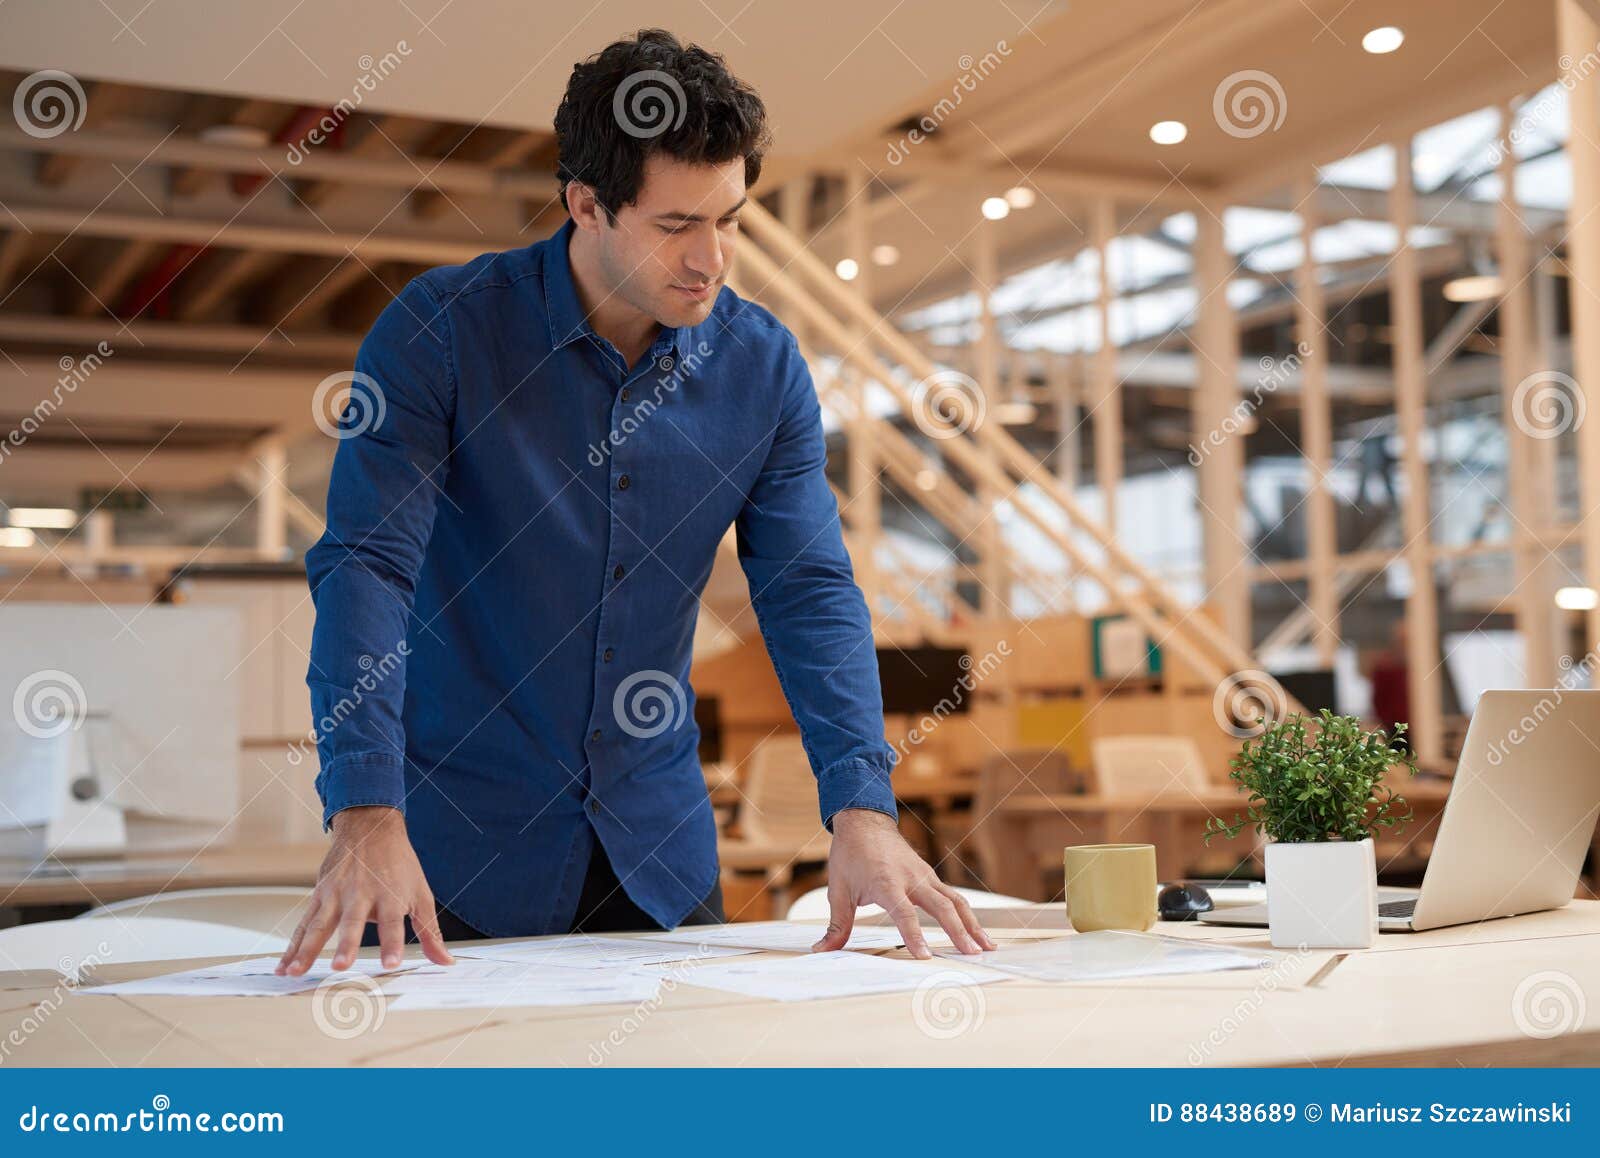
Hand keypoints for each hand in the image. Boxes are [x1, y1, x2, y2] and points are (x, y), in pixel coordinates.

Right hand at [275, 806, 453, 974]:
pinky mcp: (319, 895)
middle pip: (352, 923)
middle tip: (341, 966)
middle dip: (346, 944)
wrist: (370, 826)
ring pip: (318, 925)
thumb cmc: (399, 865)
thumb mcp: (421, 893)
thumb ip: (430, 931)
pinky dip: (291, 946)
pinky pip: (303, 925)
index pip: (393, 923)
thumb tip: (447, 963)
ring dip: (306, 949)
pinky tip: (283, 967)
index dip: (393, 943)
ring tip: (296, 972)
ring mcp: (336, 894)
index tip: (392, 964)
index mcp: (390, 895)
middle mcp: (361, 895)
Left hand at [812, 808, 995, 958]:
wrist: (865, 822)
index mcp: (886, 883)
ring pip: (954, 901)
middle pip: (940, 907)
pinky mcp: (930, 877)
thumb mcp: (838, 890)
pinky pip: (953, 896)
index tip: (925, 956)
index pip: (904, 913)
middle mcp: (911, 879)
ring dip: (972, 924)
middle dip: (958, 931)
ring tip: (987, 947)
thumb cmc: (851, 855)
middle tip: (971, 954)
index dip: (914, 935)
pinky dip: (967, 915)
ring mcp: (925, 876)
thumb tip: (821, 950)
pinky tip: (978, 932)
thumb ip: (837, 925)